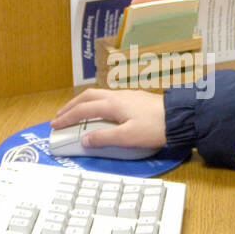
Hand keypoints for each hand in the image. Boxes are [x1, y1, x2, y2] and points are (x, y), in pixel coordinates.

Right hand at [50, 87, 166, 150]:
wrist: (180, 117)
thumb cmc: (155, 127)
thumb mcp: (127, 137)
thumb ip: (104, 138)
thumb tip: (85, 139)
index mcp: (112, 104)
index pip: (82, 110)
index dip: (67, 118)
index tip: (55, 124)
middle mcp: (117, 96)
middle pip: (87, 96)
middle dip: (71, 106)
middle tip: (60, 115)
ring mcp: (126, 95)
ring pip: (97, 94)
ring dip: (82, 102)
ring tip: (75, 111)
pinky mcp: (135, 98)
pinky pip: (107, 96)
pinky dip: (95, 102)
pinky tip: (100, 110)